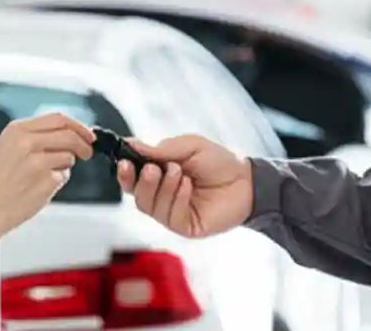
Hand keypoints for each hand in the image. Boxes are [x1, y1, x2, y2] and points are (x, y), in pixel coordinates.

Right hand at [0, 112, 95, 237]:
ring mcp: (38, 162)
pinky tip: (37, 188)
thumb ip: (34, 136)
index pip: (59, 119)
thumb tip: (68, 132)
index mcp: (17, 130)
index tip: (87, 134)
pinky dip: (56, 182)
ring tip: (41, 176)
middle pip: (70, 135)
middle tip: (87, 152)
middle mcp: (28, 143)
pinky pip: (63, 177)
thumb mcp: (6, 147)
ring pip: (68, 157)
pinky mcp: (46, 182)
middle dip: (84, 144)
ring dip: (64, 165)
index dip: (78, 126)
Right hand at [117, 135, 253, 238]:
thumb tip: (131, 144)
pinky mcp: (186, 226)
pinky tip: (188, 186)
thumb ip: (161, 149)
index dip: (125, 173)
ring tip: (180, 172)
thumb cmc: (219, 162)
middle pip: (137, 196)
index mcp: (160, 176)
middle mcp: (163, 196)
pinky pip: (171, 217)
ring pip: (150, 207)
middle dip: (142, 182)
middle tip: (152, 169)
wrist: (246, 180)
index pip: (133, 179)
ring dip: (163, 188)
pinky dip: (177, 198)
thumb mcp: (189, 147)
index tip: (124, 162)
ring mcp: (173, 213)